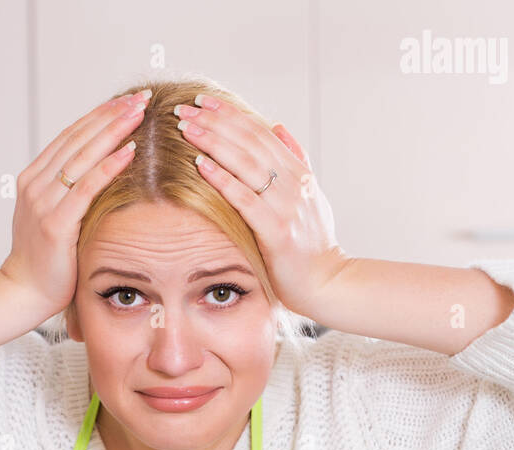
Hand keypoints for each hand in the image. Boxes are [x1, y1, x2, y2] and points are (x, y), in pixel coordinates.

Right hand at [0, 90, 148, 313]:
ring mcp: (42, 203)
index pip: (70, 136)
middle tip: (139, 97)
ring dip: (113, 132)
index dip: (99, 115)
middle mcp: (35, 184)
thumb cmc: (47, 261)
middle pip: (78, 139)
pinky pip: (86, 188)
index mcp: (34, 179)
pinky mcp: (55, 224)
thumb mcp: (54, 218)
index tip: (126, 100)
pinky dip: (108, 167)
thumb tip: (100, 177)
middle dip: (111, 115)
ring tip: (139, 114)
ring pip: (83, 157)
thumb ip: (69, 195)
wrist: (23, 293)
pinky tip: (130, 152)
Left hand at [175, 96, 348, 322]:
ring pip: (246, 163)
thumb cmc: (314, 246)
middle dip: (216, 122)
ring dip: (214, 142)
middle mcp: (293, 183)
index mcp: (298, 173)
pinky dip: (222, 179)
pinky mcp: (276, 231)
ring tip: (187, 128)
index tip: (205, 102)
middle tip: (185, 108)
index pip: (261, 133)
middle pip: (250, 142)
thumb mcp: (311, 196)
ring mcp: (286, 206)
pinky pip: (245, 199)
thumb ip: (296, 160)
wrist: (328, 283)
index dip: (231, 114)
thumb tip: (279, 127)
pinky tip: (200, 165)